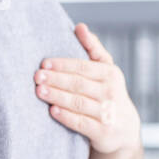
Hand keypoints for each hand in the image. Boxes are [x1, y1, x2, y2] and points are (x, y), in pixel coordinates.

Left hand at [36, 24, 140, 154]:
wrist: (122, 129)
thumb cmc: (106, 92)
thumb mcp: (105, 70)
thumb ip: (92, 49)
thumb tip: (79, 26)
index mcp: (109, 74)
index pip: (83, 67)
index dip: (63, 65)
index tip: (44, 63)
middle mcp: (110, 92)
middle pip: (79, 84)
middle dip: (56, 79)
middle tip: (36, 76)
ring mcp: (107, 113)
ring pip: (79, 103)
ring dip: (58, 96)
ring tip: (39, 91)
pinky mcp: (102, 132)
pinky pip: (82, 123)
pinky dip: (67, 117)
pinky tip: (52, 111)